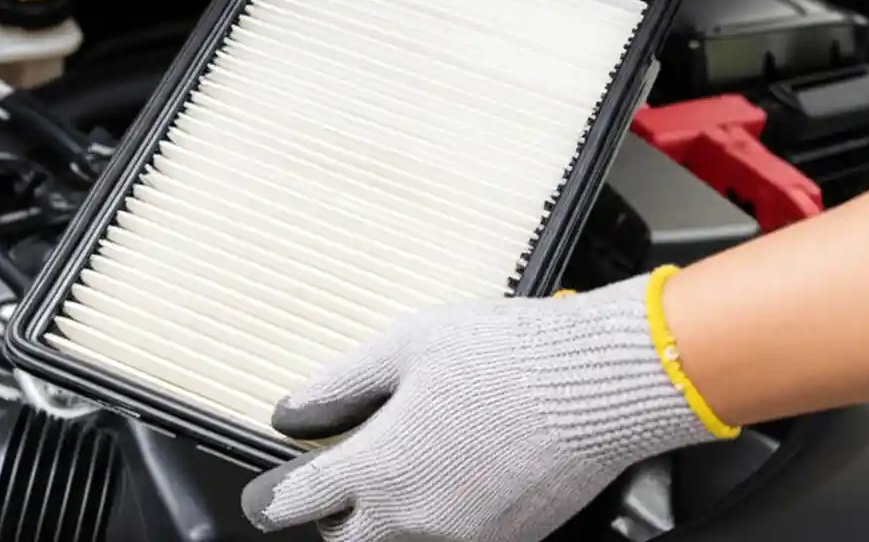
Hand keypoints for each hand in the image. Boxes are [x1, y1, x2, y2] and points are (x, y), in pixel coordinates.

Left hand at [240, 275, 717, 541]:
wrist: (599, 385)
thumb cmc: (508, 356)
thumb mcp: (405, 346)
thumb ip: (339, 385)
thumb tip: (291, 412)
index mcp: (378, 471)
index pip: (296, 504)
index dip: (273, 497)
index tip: (269, 492)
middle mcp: (413, 521)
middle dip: (333, 515)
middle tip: (345, 480)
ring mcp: (461, 540)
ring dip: (385, 525)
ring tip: (405, 478)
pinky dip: (436, 525)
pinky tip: (455, 482)